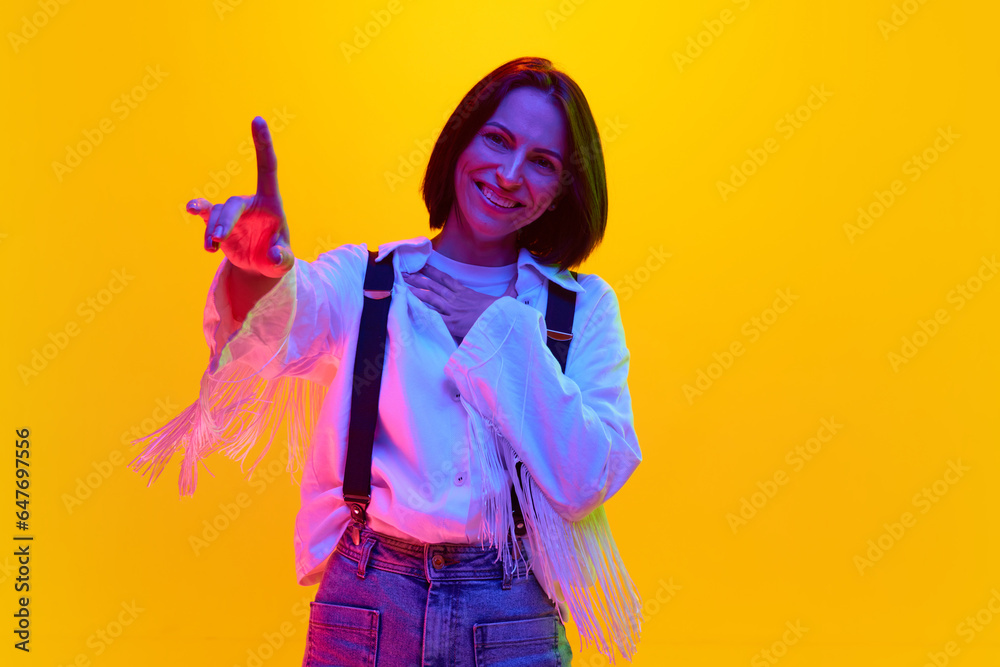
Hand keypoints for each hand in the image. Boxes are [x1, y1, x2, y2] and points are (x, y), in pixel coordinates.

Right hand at [187, 116, 293, 277]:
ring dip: (212, 227)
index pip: (267, 167)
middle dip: (224, 219)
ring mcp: (231, 213)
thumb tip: (275, 257)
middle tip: (217, 238)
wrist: (260, 267)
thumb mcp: (283, 262)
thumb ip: (283, 259)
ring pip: (217, 213)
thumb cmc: (276, 258)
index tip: (257, 119)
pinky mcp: (217, 222)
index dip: (262, 144)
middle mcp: (249, 203)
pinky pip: (206, 217)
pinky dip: (202, 225)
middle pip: (233, 204)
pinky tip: (205, 238)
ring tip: (212, 245)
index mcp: (271, 202)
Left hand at [402, 264, 517, 338]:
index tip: (422, 264)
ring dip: (416, 292)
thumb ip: (510, 288)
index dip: (433, 271)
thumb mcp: (507, 298)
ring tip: (404, 286)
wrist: (502, 324)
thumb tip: (519, 276)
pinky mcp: (451, 323)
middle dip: (418, 279)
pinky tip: (411, 308)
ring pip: (430, 298)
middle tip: (404, 273)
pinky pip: (433, 317)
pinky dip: (421, 312)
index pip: (446, 278)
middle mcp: (456, 299)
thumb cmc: (502, 313)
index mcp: (466, 292)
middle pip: (433, 286)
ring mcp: (452, 310)